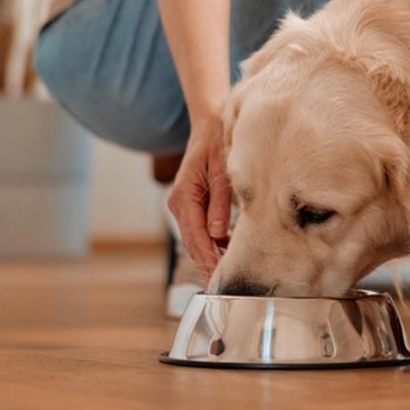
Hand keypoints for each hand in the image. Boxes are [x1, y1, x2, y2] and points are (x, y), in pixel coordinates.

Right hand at [167, 118, 231, 278]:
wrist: (210, 124)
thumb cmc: (218, 143)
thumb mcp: (221, 171)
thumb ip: (220, 204)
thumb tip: (218, 235)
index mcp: (184, 196)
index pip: (196, 236)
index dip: (208, 258)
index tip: (220, 276)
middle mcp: (179, 203)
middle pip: (193, 242)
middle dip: (209, 262)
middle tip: (227, 285)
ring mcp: (183, 205)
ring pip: (196, 238)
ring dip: (211, 254)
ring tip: (230, 272)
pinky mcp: (192, 205)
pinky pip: (200, 229)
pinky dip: (214, 241)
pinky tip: (230, 249)